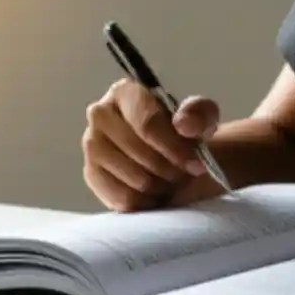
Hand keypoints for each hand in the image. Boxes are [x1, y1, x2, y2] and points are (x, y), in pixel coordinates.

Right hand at [82, 78, 219, 211]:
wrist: (174, 157)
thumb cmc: (184, 133)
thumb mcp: (203, 118)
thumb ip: (200, 115)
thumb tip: (184, 125)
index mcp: (125, 92)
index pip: (147, 123)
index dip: (174, 148)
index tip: (195, 164)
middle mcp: (100, 114)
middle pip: (137, 151)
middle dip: (167, 168)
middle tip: (182, 175)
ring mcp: (92, 145)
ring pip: (129, 176)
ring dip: (157, 186)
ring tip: (169, 182)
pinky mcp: (91, 174)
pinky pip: (119, 197)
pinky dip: (143, 202)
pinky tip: (154, 195)